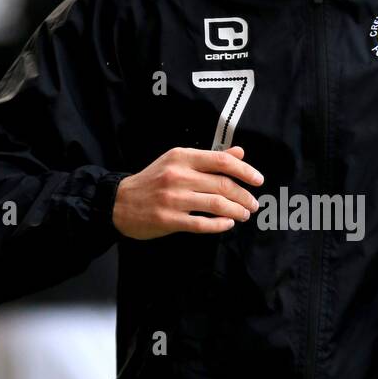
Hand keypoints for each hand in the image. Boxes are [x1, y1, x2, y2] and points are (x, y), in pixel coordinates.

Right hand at [112, 145, 262, 239]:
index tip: (258, 180)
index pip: (221, 161)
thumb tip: (239, 153)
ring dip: (236, 211)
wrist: (119, 202)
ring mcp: (173, 198)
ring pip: (216, 204)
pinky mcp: (168, 219)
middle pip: (222, 184)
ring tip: (244, 214)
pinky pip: (202, 224)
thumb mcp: (177, 161)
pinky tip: (228, 224)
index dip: (245, 171)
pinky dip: (220, 225)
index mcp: (182, 157)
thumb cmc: (153, 181)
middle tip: (253, 204)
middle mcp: (178, 175)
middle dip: (244, 196)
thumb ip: (209, 158)